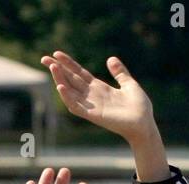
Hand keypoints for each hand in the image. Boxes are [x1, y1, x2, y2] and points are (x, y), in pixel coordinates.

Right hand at [40, 52, 154, 143]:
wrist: (145, 124)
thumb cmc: (140, 107)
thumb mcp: (129, 84)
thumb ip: (119, 73)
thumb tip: (110, 58)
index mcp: (100, 88)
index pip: (79, 73)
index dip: (68, 63)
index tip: (57, 53)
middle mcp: (93, 96)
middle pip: (71, 80)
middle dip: (57, 69)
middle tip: (43, 58)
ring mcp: (92, 106)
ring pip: (70, 91)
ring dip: (60, 80)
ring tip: (52, 67)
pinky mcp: (94, 116)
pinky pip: (77, 107)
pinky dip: (68, 97)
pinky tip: (60, 87)